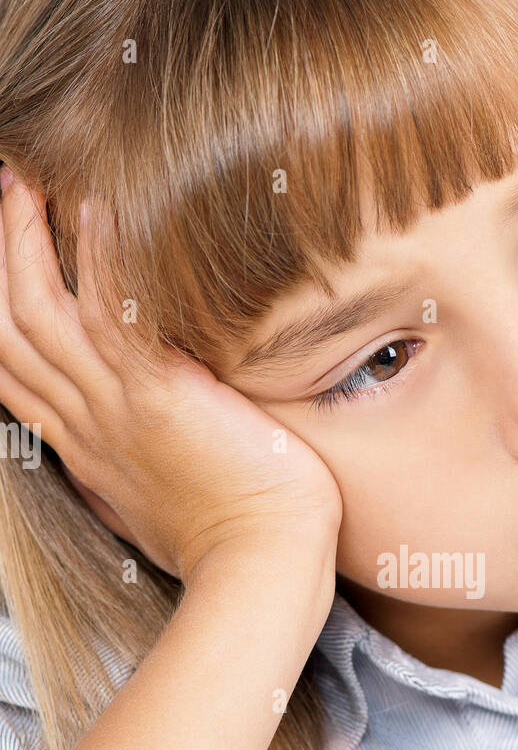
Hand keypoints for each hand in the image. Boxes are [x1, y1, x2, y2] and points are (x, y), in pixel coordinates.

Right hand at [0, 167, 342, 584]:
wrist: (260, 566)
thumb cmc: (227, 537)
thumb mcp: (155, 504)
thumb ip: (129, 469)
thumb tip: (116, 464)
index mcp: (84, 446)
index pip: (13, 370)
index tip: (4, 262)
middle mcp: (86, 422)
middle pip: (8, 329)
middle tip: (6, 191)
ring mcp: (115, 408)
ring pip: (38, 313)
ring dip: (26, 241)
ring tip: (25, 183)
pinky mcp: (160, 395)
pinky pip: (111, 315)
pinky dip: (101, 259)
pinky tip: (95, 208)